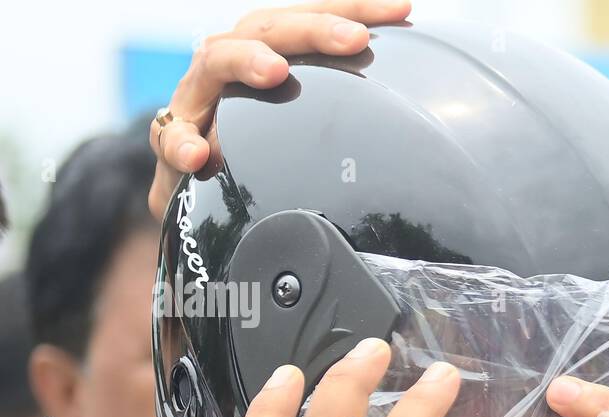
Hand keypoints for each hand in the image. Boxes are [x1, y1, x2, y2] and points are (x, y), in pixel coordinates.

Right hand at [148, 0, 411, 219]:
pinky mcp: (172, 138)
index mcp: (264, 48)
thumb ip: (340, 102)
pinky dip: (181, 141)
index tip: (403, 9)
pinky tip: (198, 153)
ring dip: (245, 62)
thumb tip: (409, 98)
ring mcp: (197, 97)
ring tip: (275, 70)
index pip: (309, 17)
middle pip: (266, 28)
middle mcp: (229, 60)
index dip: (354, 8)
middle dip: (311, 30)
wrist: (193, 179)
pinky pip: (171, 137)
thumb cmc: (256, 140)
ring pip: (214, 64)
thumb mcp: (299, 116)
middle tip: (354, 38)